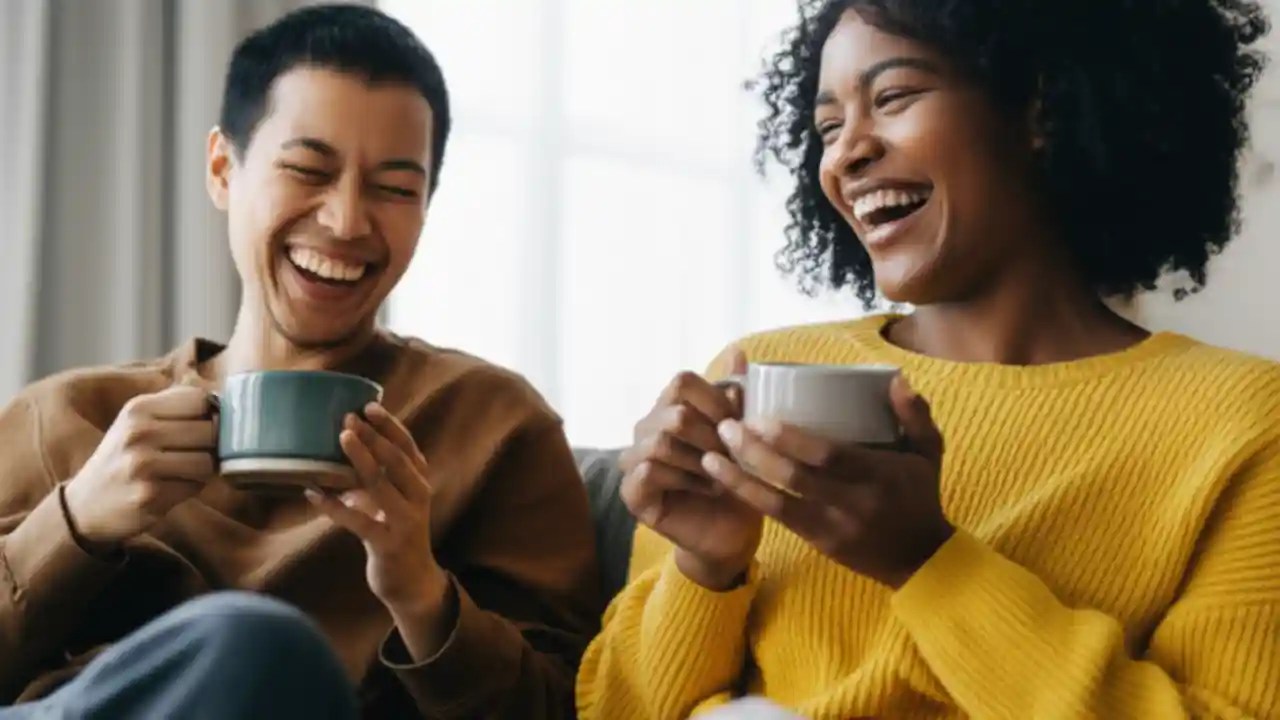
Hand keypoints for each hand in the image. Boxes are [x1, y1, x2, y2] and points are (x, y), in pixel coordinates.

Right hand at [65, 386, 216, 546]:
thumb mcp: (137, 422)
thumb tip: (223, 400)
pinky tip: (172, 487)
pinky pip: (196, 486)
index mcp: (138, 408)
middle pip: (210, 430)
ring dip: (204, 469)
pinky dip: (192, 488)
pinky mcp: (150, 495)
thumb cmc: (123, 458)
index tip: (204, 424)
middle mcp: (139, 433)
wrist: (84, 505)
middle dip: (211, 444)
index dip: (210, 413)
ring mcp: (143, 465)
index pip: (200, 399)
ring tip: (184, 471)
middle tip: (196, 452)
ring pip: (207, 461)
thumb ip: (175, 406)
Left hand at [304, 404, 451, 657]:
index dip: (390, 426)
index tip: (370, 406)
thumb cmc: (396, 533)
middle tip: (348, 417)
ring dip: (359, 459)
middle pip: (397, 460)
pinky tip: (312, 493)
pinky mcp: (386, 543)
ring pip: (381, 484)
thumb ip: (376, 478)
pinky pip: (356, 520)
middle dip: (373, 436)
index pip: (408, 448)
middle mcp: (417, 498)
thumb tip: (343, 448)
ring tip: (340, 439)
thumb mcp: (392, 501)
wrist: (411, 581)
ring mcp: (404, 521)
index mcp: (419, 484)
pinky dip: (333, 505)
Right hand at [619, 351, 763, 590]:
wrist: (733, 532)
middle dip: (713, 437)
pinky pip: (651, 470)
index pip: (682, 381)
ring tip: (724, 475)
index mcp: (670, 407)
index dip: (716, 400)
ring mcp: (634, 458)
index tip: (740, 425)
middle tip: (733, 458)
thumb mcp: (744, 433)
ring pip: (661, 441)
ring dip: (701, 460)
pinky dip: (687, 479)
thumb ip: (737, 393)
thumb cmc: (739, 479)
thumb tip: (738, 349)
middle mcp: (646, 427)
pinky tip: (709, 489)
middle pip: (675, 413)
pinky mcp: (631, 491)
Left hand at [705, 376, 952, 588]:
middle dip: (755, 454)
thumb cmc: (919, 496)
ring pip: (778, 504)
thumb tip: (895, 379)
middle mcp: (852, 503)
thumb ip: (915, 414)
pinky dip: (751, 500)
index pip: (828, 457)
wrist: (920, 559)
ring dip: (740, 480)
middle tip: (725, 427)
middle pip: (795, 478)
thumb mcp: (927, 452)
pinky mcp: (819, 543)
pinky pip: (779, 520)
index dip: (791, 439)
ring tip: (709, 457)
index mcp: (877, 476)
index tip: (759, 418)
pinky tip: (726, 482)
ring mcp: (832, 527)